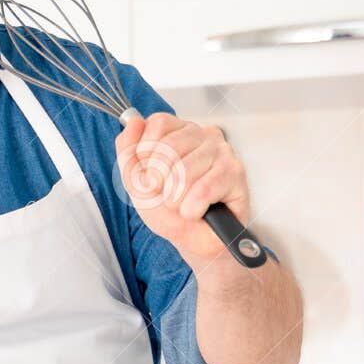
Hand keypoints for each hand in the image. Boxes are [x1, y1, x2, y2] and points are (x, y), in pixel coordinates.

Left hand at [115, 113, 251, 270]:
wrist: (194, 243)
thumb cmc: (170, 211)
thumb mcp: (137, 183)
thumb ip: (127, 151)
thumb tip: (133, 121)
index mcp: (180, 131)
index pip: (158, 124)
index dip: (146, 154)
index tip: (150, 177)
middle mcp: (204, 135)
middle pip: (169, 148)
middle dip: (159, 183)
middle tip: (168, 197)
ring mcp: (222, 152)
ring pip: (184, 171)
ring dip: (175, 200)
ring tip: (184, 206)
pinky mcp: (235, 173)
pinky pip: (203, 190)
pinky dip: (192, 209)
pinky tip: (196, 212)